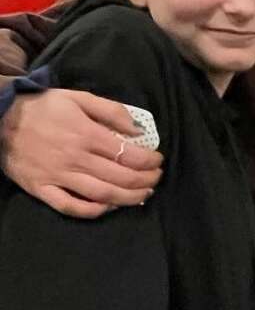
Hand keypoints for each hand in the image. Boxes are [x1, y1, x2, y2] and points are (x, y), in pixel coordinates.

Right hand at [0, 90, 162, 217]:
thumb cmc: (42, 106)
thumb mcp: (77, 97)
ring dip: (128, 198)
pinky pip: (71, 207)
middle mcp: (75, 158)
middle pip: (121, 178)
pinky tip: (108, 207)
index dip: (149, 161)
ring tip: (143, 195)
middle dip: (145, 181)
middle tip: (155, 179)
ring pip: (102, 195)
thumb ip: (110, 110)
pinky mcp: (41, 189)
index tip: (158, 161)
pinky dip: (93, 211)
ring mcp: (58, 176)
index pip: (129, 155)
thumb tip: (136, 128)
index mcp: (86, 134)